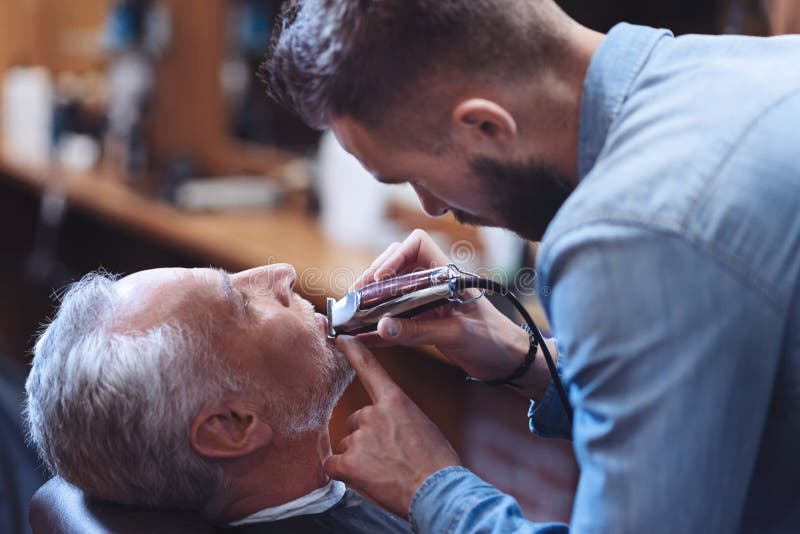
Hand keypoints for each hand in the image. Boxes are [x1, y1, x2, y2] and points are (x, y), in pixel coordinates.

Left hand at [324, 336, 459, 517]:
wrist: (439, 490)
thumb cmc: (438, 462)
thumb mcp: (423, 426)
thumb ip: (399, 418)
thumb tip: (389, 429)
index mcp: (395, 401)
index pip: (370, 369)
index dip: (354, 352)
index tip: (342, 339)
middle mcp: (373, 414)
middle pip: (356, 421)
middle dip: (366, 438)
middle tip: (389, 456)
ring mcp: (359, 438)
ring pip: (347, 445)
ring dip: (359, 458)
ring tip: (384, 471)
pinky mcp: (349, 463)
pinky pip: (332, 465)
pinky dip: (343, 473)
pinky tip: (364, 479)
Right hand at [355, 229, 529, 381]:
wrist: (509, 362)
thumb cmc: (493, 340)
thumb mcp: (456, 334)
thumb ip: (418, 331)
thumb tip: (380, 326)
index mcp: (447, 275)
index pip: (417, 244)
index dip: (395, 255)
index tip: (380, 278)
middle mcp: (434, 283)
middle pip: (397, 266)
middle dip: (374, 278)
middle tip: (355, 296)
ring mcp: (427, 303)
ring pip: (392, 291)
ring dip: (371, 301)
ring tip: (352, 313)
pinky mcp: (424, 323)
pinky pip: (395, 320)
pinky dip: (378, 327)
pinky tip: (361, 336)